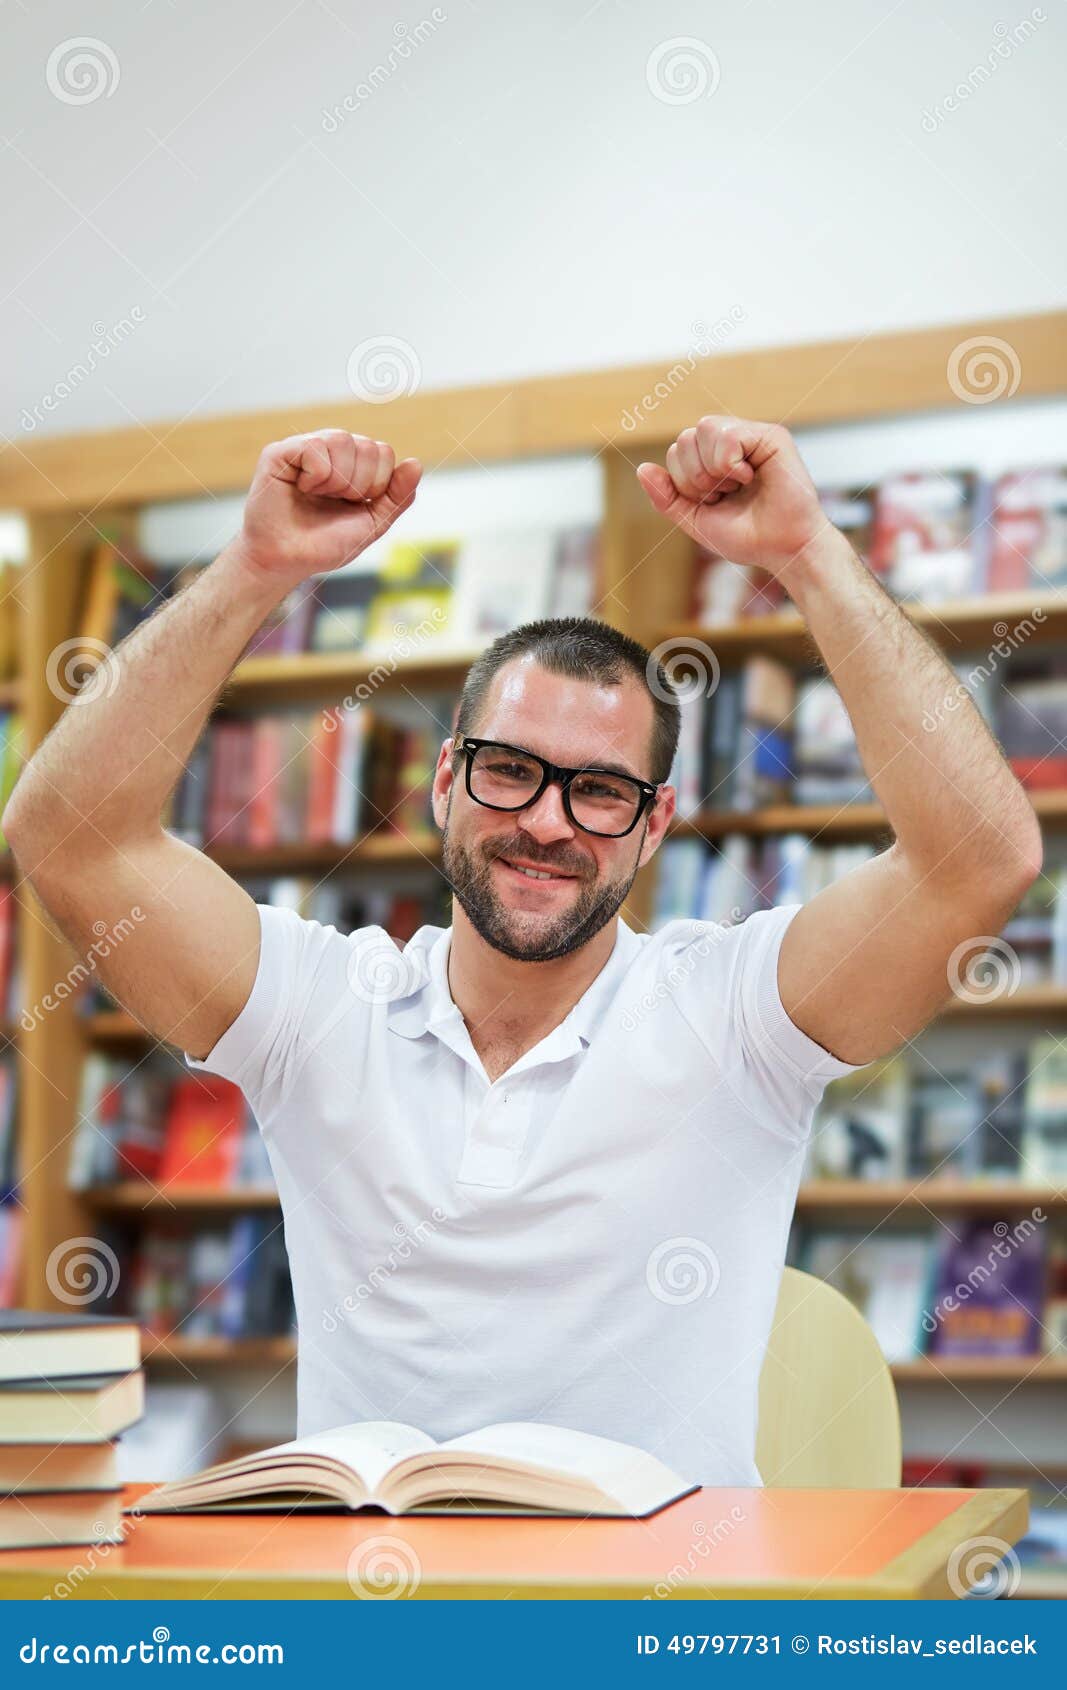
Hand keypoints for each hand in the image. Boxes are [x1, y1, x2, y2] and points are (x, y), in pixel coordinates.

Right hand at [236, 429, 421, 584]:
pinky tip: (301, 488)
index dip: (377, 484)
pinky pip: (314, 446)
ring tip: (317, 495)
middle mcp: (331, 451)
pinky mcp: (280, 452)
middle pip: (367, 446)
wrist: (287, 561)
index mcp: (354, 465)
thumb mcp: (372, 524)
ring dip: (337, 480)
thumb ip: (397, 497)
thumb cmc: (324, 544)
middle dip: (358, 485)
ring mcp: (306, 448)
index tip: (354, 504)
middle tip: (334, 502)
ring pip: (342, 440)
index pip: (384, 452)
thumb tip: (416, 464)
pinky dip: (315, 475)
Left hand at [636, 415, 829, 576]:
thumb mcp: (696, 520)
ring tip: (736, 485)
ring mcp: (751, 436)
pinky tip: (749, 477)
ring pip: (704, 428)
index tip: (713, 502)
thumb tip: (641, 469)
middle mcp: (731, 443)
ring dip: (712, 469)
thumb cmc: (747, 536)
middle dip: (695, 477)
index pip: (676, 452)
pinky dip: (729, 463)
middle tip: (724, 495)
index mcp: (712, 459)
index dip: (684, 483)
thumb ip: (667, 498)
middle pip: (685, 438)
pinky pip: (728, 434)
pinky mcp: (771, 436)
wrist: (783, 549)